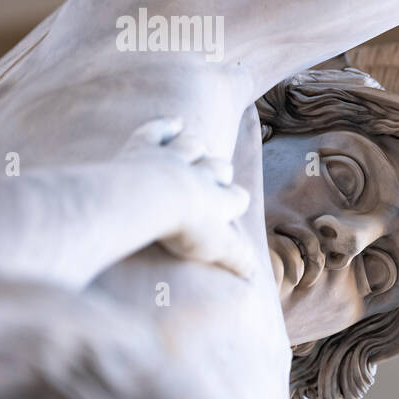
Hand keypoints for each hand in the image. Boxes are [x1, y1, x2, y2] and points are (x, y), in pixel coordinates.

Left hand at [118, 118, 254, 278]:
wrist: (149, 196)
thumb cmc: (184, 227)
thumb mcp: (216, 250)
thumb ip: (237, 260)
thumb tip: (254, 275)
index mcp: (219, 200)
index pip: (238, 198)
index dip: (236, 202)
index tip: (235, 206)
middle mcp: (199, 175)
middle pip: (218, 167)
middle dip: (220, 170)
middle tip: (218, 174)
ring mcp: (171, 158)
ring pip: (193, 145)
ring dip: (197, 147)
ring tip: (200, 149)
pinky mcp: (143, 148)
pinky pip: (158, 131)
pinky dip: (166, 126)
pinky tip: (175, 123)